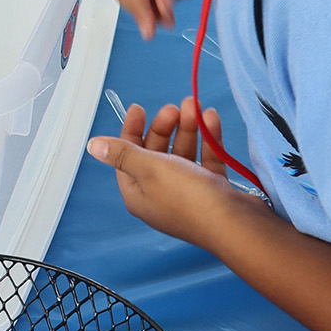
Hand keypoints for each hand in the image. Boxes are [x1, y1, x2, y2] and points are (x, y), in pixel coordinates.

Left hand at [89, 97, 258, 248]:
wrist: (238, 225)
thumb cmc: (189, 198)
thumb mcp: (150, 169)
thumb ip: (123, 153)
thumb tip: (92, 146)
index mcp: (139, 193)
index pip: (128, 157)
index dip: (132, 130)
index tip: (139, 108)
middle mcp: (161, 194)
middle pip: (157, 153)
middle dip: (165, 127)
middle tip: (175, 107)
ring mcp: (189, 193)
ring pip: (184, 154)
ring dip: (188, 128)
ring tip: (196, 105)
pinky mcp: (213, 190)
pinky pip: (207, 160)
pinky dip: (208, 139)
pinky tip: (211, 119)